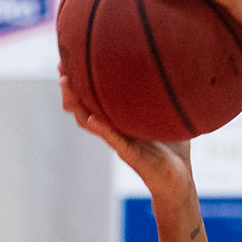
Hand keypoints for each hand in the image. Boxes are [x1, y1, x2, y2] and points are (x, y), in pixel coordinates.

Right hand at [59, 70, 193, 199]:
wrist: (179, 182)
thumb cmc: (175, 152)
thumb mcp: (171, 118)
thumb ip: (171, 97)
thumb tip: (181, 71)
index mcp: (120, 121)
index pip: (93, 100)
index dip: (81, 82)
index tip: (71, 60)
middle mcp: (114, 130)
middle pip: (81, 108)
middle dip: (69, 88)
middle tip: (61, 67)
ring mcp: (119, 142)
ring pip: (88, 122)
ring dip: (76, 104)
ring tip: (66, 83)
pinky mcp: (130, 154)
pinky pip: (112, 139)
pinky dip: (102, 128)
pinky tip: (92, 118)